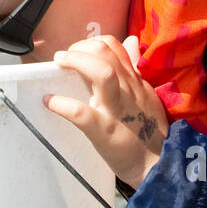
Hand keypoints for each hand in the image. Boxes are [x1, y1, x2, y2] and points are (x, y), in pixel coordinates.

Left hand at [44, 34, 168, 187]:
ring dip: (76, 63)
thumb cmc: (149, 132)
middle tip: (63, 57)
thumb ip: (135, 70)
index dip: (94, 43)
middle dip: (80, 48)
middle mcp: (127, 90)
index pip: (116, 47)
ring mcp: (116, 109)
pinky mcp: (105, 131)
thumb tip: (131, 42)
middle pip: (105, 53)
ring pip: (101, 74)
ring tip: (60, 63)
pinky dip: (62, 104)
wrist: (157, 165)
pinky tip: (49, 101)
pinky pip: (82, 113)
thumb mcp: (147, 95)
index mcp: (134, 82)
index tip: (80, 51)